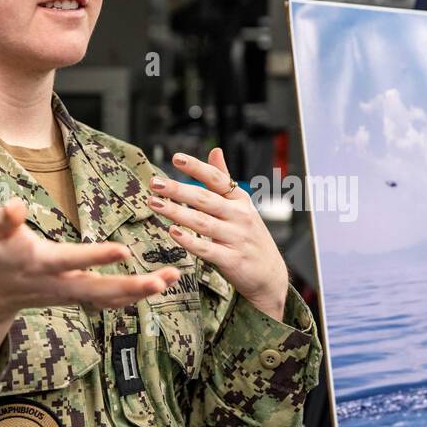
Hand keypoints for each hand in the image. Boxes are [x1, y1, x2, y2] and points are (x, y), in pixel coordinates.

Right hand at [0, 197, 179, 324]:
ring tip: (173, 278)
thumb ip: (2, 219)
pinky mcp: (78, 298)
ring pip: (110, 299)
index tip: (123, 251)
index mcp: (40, 264)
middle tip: (162, 281)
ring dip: (142, 291)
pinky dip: (134, 296)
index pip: (71, 260)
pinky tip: (159, 285)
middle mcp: (60, 284)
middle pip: (100, 290)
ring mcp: (71, 295)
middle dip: (132, 286)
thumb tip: (14, 205)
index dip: (95, 257)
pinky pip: (110, 301)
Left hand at [146, 148, 288, 321]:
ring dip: (177, 212)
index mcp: (241, 200)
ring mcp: (237, 238)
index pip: (218, 179)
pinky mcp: (232, 260)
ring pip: (202, 222)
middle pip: (205, 199)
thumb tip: (214, 151)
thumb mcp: (243, 206)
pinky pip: (207, 249)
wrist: (270, 275)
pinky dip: (190, 241)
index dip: (197, 168)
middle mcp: (240, 216)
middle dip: (178, 190)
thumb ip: (225, 180)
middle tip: (155, 183)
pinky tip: (172, 232)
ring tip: (155, 204)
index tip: (176, 158)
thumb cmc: (250, 237)